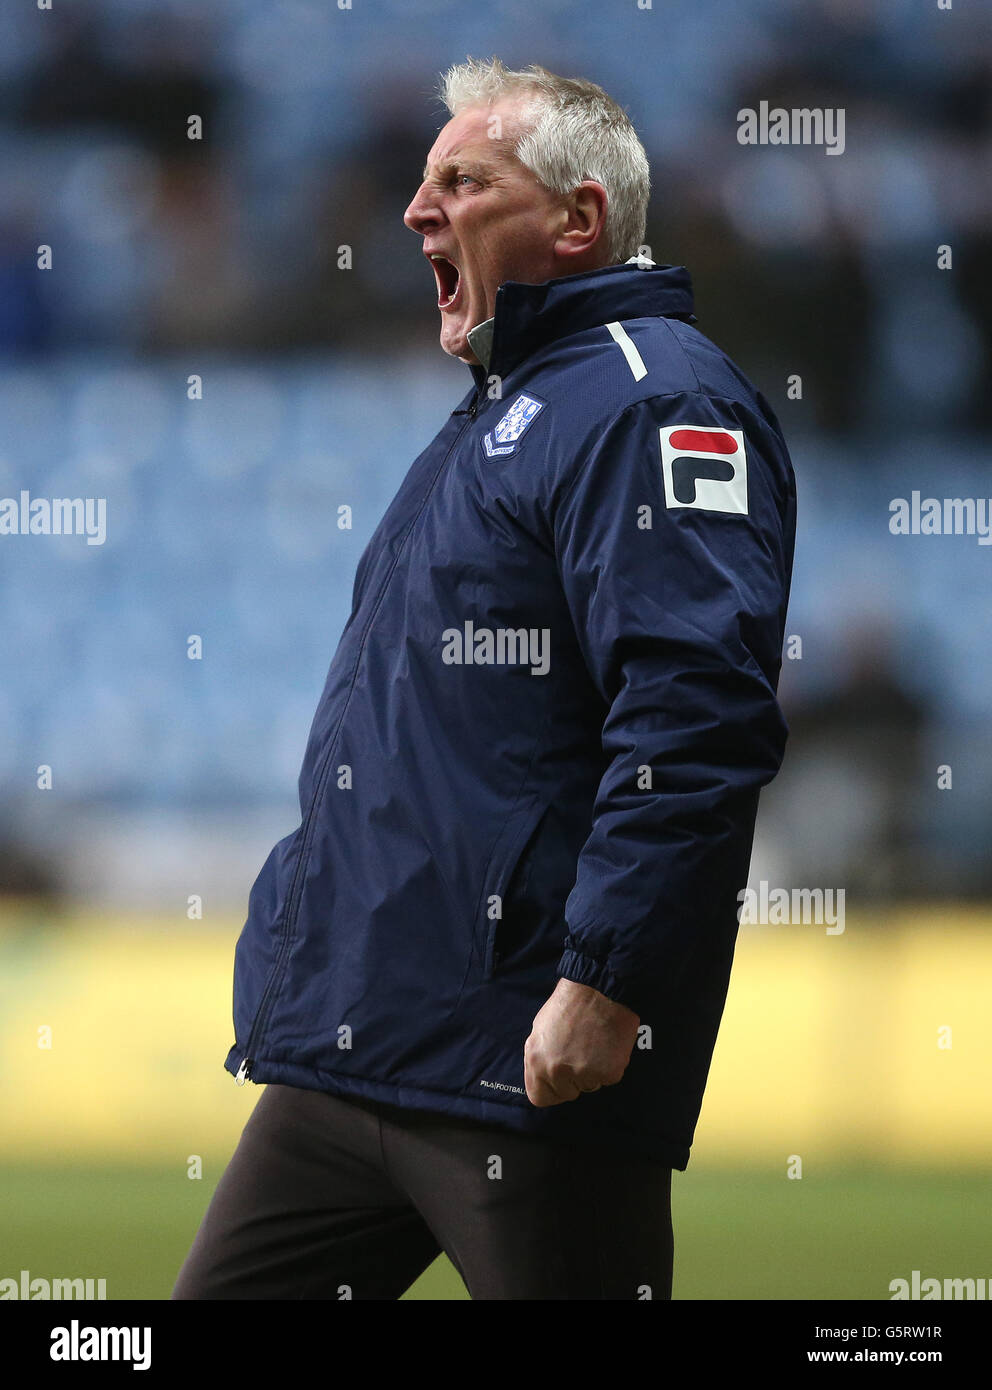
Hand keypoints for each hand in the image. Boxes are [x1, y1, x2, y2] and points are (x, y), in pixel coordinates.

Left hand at [524, 976, 639, 1106]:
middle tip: (580, 1052)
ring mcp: (584, 1074)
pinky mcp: (608, 1072)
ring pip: (589, 1086)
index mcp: (536, 1061)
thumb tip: (544, 1075)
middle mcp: (557, 1071)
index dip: (550, 1089)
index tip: (560, 1079)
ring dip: (592, 1072)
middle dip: (573, 1080)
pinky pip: (608, 1078)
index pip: (539, 1098)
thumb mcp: (540, 1029)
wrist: (600, 989)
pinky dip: (609, 1065)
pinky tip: (607, 1044)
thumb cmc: (570, 1004)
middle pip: (566, 1094)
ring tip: (594, 1043)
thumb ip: (540, 1057)